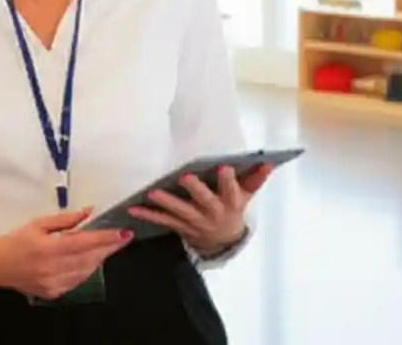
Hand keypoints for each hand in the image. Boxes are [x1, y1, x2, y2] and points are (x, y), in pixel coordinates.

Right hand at [0, 207, 132, 299]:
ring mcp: (54, 284)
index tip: (123, 233)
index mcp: (48, 249)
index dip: (106, 238)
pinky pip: (77, 281)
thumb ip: (65, 219)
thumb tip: (88, 212)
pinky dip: (86, 269)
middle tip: (121, 238)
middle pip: (90, 258)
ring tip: (107, 247)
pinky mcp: (54, 293)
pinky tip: (88, 260)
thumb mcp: (38, 224)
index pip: (85, 243)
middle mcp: (53, 269)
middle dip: (108, 247)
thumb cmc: (16, 241)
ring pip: (87, 271)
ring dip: (99, 258)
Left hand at [128, 164, 272, 256]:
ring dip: (166, 202)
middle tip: (184, 177)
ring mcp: (195, 222)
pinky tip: (133, 207)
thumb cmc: (233, 208)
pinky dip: (147, 214)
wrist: (223, 240)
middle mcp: (213, 214)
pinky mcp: (180, 226)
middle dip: (196, 190)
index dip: (228, 181)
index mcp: (231, 204)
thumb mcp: (246, 195)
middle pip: (205, 201)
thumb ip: (255, 178)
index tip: (223, 167)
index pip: (231, 191)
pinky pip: (163, 220)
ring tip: (153, 192)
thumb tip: (268, 162)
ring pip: (181, 212)